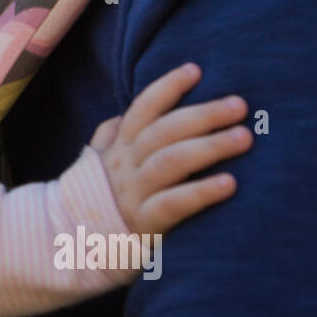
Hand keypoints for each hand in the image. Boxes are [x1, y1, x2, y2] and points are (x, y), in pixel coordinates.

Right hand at [89, 63, 251, 235]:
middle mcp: (125, 167)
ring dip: (209, 146)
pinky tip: (230, 183)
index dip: (167, 87)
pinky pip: (174, 204)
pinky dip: (202, 192)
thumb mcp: (98, 164)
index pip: (142, 110)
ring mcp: (133, 194)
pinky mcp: (145, 224)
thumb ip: (110, 137)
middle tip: (239, 105)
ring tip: (244, 138)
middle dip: (203, 114)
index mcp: (118, 148)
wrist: (72, 246)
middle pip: (163, 131)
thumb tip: (123, 115)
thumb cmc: (98, 200)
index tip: (196, 70)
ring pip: (171, 162)